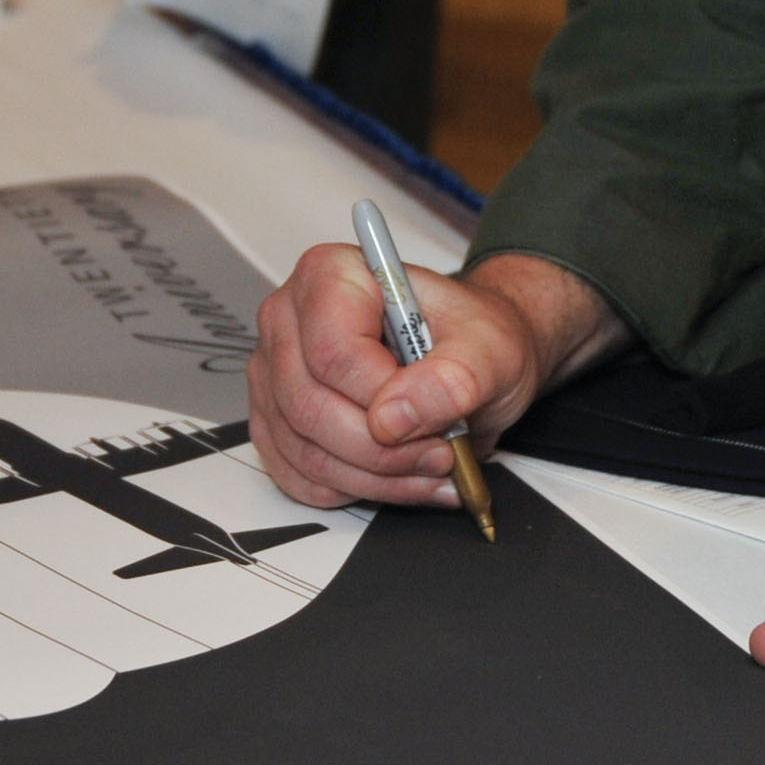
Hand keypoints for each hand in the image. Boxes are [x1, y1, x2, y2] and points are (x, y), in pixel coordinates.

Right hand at [248, 246, 629, 510]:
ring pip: (305, 451)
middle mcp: (290, 320)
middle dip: (384, 450)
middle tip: (441, 455)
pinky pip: (300, 477)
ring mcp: (275, 375)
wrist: (470, 359)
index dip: (383, 399)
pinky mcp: (277, 422)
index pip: (332, 352)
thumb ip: (451, 378)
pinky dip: (356, 490)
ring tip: (431, 469)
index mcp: (331, 275)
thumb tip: (394, 417)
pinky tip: (401, 477)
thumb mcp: (490, 350)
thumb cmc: (471, 338)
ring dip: (377, 477)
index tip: (435, 423)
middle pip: (310, 406)